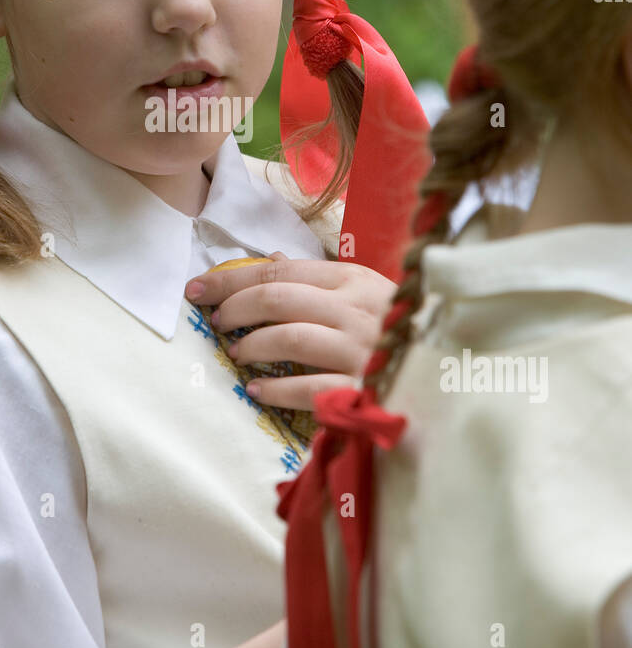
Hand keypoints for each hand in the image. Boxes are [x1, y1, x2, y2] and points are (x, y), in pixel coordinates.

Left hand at [185, 252, 395, 410]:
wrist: (451, 367)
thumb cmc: (396, 327)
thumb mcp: (363, 292)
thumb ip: (317, 278)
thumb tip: (274, 256)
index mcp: (352, 280)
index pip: (280, 270)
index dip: (232, 278)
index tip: (197, 288)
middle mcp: (355, 310)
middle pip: (278, 298)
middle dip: (235, 308)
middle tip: (215, 322)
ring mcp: (361, 350)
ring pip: (289, 338)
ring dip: (252, 345)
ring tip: (236, 354)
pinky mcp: (363, 389)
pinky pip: (308, 388)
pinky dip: (275, 389)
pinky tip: (256, 390)